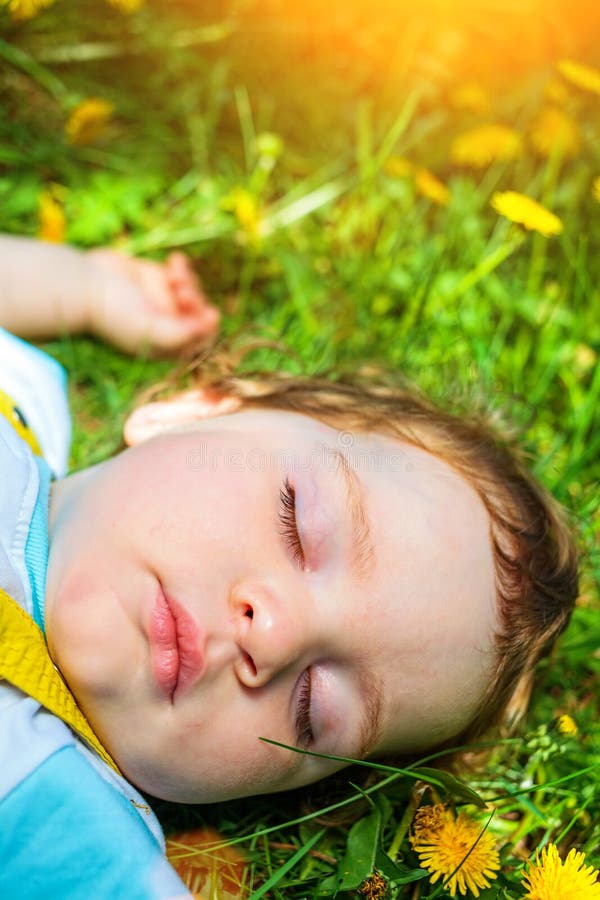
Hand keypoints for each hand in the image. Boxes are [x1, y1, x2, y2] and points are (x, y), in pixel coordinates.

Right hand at [86, 249, 219, 354]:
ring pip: (194, 292)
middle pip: (200, 315)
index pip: (200, 341)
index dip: (209, 328)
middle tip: (182, 292)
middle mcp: (167, 326)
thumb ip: (178, 335)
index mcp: (166, 345)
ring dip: (190, 282)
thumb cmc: (113, 314)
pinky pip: (183, 274)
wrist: (84, 285)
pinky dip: (183, 267)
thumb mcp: (147, 329)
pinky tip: (174, 262)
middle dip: (197, 302)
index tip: (210, 314)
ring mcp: (164, 302)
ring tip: (174, 275)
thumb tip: (208, 330)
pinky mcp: (158, 279)